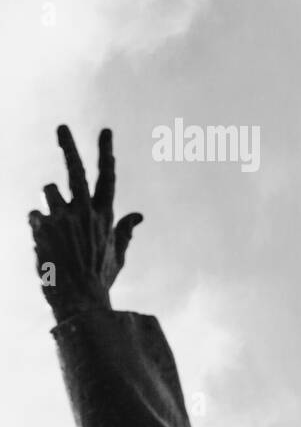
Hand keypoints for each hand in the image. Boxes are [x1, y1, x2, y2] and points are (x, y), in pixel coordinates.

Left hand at [29, 125, 142, 322]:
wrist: (79, 299)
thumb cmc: (101, 277)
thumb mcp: (118, 254)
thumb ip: (126, 231)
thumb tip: (139, 215)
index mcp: (104, 215)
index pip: (107, 176)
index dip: (106, 151)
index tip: (105, 131)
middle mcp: (84, 212)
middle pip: (76, 170)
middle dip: (69, 146)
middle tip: (62, 127)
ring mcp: (61, 219)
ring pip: (48, 191)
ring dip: (48, 200)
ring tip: (53, 222)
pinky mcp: (41, 229)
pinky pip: (33, 214)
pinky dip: (36, 222)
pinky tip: (42, 239)